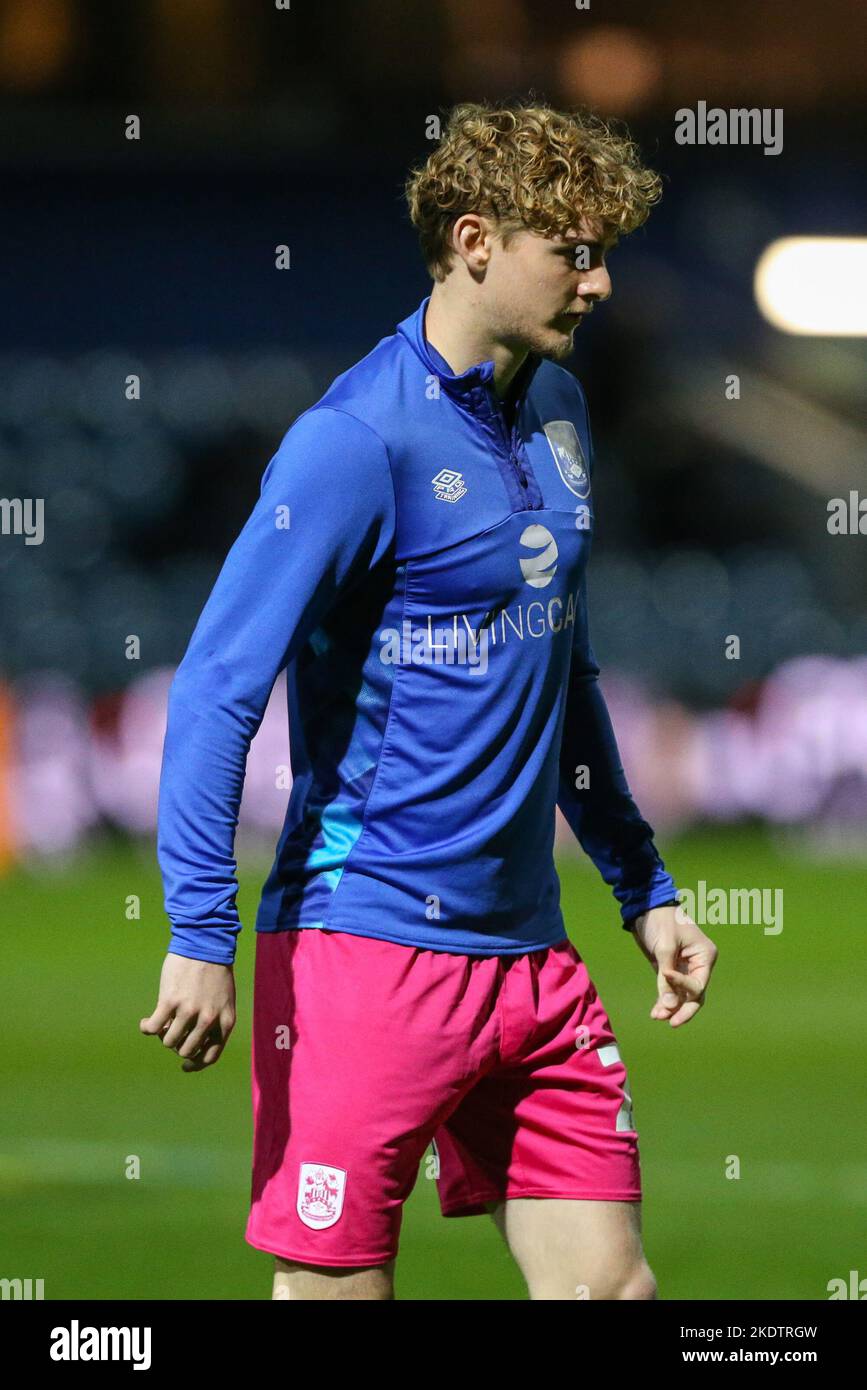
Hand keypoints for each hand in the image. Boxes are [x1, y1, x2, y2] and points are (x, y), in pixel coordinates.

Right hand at [140, 953, 235, 1070]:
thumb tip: (191, 1043)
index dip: (195, 1064)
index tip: (184, 1065)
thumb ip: (215, 1021)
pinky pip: (153, 1028)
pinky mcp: (170, 1001)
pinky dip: (147, 1028)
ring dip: (162, 1035)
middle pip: (186, 1051)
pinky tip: (145, 1022)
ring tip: (160, 1023)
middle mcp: (208, 1020)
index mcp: (225, 1021)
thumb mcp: (225, 1000)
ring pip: (168, 1042)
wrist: (206, 943)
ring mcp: (189, 1011)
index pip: (210, 1056)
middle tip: (172, 1032)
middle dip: (177, 1045)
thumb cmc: (215, 972)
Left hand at [627, 903, 717, 1027]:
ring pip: (682, 997)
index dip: (682, 984)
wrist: (645, 907)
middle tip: (672, 1023)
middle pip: (695, 996)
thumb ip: (667, 979)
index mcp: (705, 956)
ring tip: (657, 1016)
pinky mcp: (670, 971)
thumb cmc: (661, 921)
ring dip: (671, 1008)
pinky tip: (655, 1013)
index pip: (698, 982)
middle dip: (683, 1010)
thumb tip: (670, 1007)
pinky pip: (671, 992)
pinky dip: (664, 1002)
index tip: (666, 973)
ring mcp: (684, 970)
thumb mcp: (665, 947)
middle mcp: (698, 965)